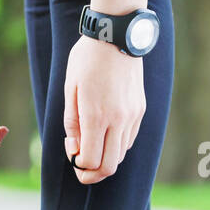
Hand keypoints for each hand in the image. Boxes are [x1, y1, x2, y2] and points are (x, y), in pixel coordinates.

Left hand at [63, 34, 145, 183]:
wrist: (116, 35)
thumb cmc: (86, 59)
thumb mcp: (70, 88)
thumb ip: (71, 121)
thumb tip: (75, 146)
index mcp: (95, 116)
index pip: (90, 161)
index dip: (78, 164)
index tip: (71, 150)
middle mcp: (118, 120)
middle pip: (109, 166)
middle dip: (93, 173)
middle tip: (81, 166)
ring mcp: (132, 116)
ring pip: (120, 154)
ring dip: (105, 157)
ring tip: (91, 143)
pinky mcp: (140, 110)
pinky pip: (129, 139)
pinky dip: (116, 144)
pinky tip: (105, 132)